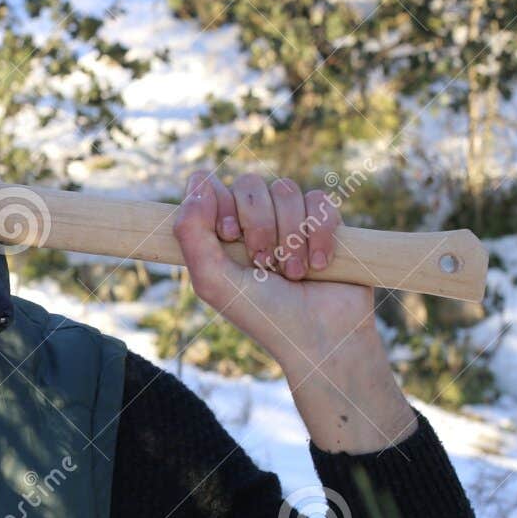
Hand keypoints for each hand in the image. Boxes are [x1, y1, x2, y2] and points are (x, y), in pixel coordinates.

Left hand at [173, 170, 415, 452]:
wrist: (322, 337)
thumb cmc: (263, 314)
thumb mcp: (213, 281)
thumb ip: (191, 233)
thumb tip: (198, 181)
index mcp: (220, 234)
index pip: (210, 187)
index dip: (220, 202)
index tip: (228, 234)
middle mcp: (253, 223)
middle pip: (249, 184)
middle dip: (259, 224)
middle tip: (264, 263)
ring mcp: (290, 221)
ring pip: (285, 189)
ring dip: (291, 236)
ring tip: (294, 274)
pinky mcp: (325, 223)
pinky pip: (319, 200)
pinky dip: (320, 233)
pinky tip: (320, 265)